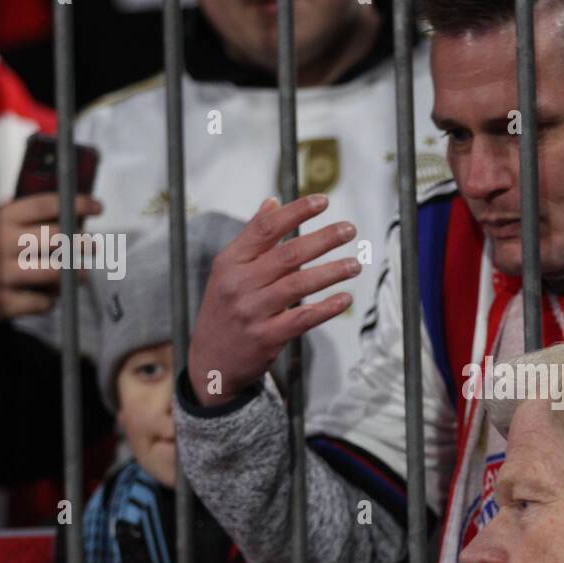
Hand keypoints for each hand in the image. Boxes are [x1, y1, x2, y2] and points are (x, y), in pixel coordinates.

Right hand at [0, 193, 104, 327]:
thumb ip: (14, 218)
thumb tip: (63, 208)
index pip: (44, 204)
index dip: (75, 203)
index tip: (97, 206)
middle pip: (57, 237)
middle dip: (83, 243)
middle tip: (92, 248)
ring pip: (55, 272)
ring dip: (74, 275)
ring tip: (81, 275)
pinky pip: (42, 302)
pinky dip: (51, 300)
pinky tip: (47, 297)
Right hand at [186, 194, 361, 405]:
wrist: (209, 361)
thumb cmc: (225, 309)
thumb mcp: (228, 271)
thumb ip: (252, 238)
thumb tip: (273, 202)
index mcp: (229, 262)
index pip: (265, 228)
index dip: (296, 211)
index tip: (323, 201)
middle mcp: (239, 284)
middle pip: (288, 254)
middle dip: (323, 239)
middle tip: (349, 229)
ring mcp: (252, 311)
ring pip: (299, 285)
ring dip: (331, 272)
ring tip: (355, 264)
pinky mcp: (266, 337)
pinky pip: (303, 318)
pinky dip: (327, 307)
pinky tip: (345, 298)